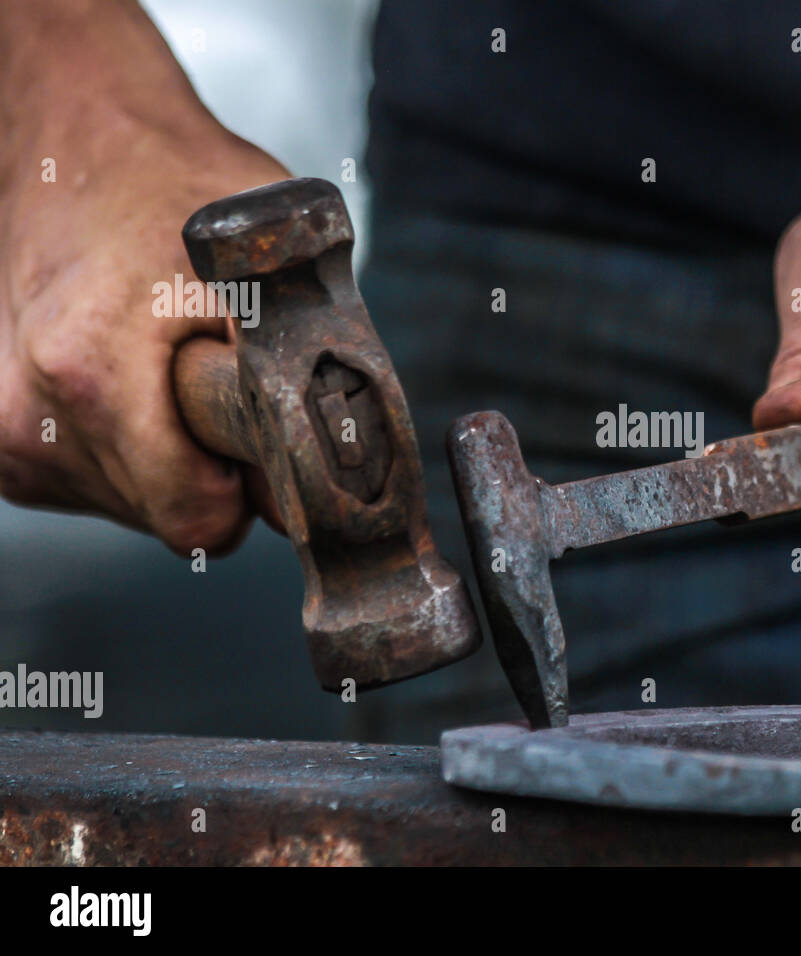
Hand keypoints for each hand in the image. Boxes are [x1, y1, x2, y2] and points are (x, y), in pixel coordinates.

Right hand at [0, 124, 287, 553]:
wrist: (75, 141)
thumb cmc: (174, 187)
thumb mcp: (273, 269)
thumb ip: (298, 387)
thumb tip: (307, 487)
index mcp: (91, 373)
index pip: (191, 518)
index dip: (245, 488)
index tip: (255, 436)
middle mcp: (27, 409)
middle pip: (161, 515)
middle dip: (207, 466)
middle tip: (210, 380)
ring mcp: (1, 421)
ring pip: (127, 503)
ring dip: (166, 457)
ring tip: (164, 368)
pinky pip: (90, 480)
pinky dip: (126, 449)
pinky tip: (131, 382)